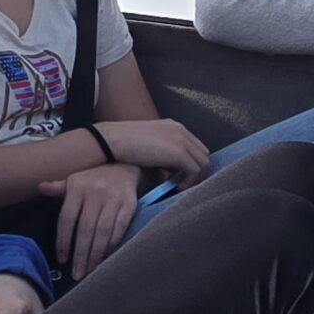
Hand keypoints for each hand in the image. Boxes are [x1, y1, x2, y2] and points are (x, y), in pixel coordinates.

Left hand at [38, 163, 141, 280]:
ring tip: (90, 271)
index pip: (67, 219)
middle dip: (80, 254)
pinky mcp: (129, 205)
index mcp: (77, 188)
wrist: (124, 163)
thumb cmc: (94, 177)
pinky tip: (106, 258)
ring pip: (103, 232)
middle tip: (77, 274)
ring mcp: (113, 199)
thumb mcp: (74, 179)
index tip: (62, 259)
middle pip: (85, 229)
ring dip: (96, 254)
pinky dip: (112, 245)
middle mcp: (95, 193)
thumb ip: (57, 188)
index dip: (63, 241)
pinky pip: (119, 229)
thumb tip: (40, 188)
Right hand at [88, 120, 208, 184]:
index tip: (177, 175)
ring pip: (203, 163)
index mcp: (173, 126)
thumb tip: (169, 171)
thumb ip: (161, 152)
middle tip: (179, 182)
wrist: (111, 141)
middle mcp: (180, 130)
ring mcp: (181, 140)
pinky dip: (188, 182)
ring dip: (192, 177)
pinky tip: (173, 187)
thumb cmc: (122, 146)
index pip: (195, 146)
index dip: (190, 162)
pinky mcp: (178, 152)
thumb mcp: (147, 144)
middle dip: (194, 170)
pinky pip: (195, 171)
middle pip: (202, 154)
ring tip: (176, 186)